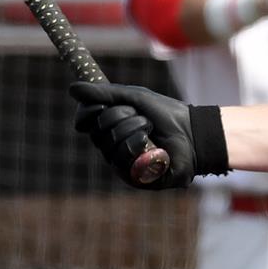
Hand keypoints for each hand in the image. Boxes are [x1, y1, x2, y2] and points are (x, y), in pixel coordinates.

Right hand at [69, 82, 222, 189]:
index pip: (84, 121)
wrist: (195, 132)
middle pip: (98, 131)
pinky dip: (138, 146)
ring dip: (134, 129)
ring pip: (111, 146)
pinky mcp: (134, 178)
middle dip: (121, 116)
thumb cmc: (166, 115)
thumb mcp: (135, 98)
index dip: (89, 112)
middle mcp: (110, 147)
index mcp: (107, 128)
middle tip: (142, 115)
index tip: (102, 103)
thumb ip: (105, 93)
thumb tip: (72, 90)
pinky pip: (123, 161)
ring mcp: (121, 164)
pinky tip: (152, 144)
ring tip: (151, 128)